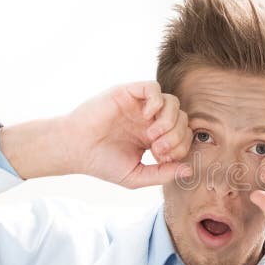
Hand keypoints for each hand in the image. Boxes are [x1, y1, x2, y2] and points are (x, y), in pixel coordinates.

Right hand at [1, 81, 192, 187]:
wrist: (74, 149)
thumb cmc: (102, 163)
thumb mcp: (136, 176)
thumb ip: (163, 174)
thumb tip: (190, 170)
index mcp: (154, 136)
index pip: (183, 135)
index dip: (180, 147)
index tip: (162, 158)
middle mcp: (150, 119)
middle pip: (182, 118)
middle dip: (176, 136)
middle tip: (158, 149)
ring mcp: (140, 105)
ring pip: (172, 102)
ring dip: (169, 120)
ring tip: (153, 135)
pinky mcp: (127, 93)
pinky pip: (153, 88)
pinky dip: (157, 101)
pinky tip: (147, 117)